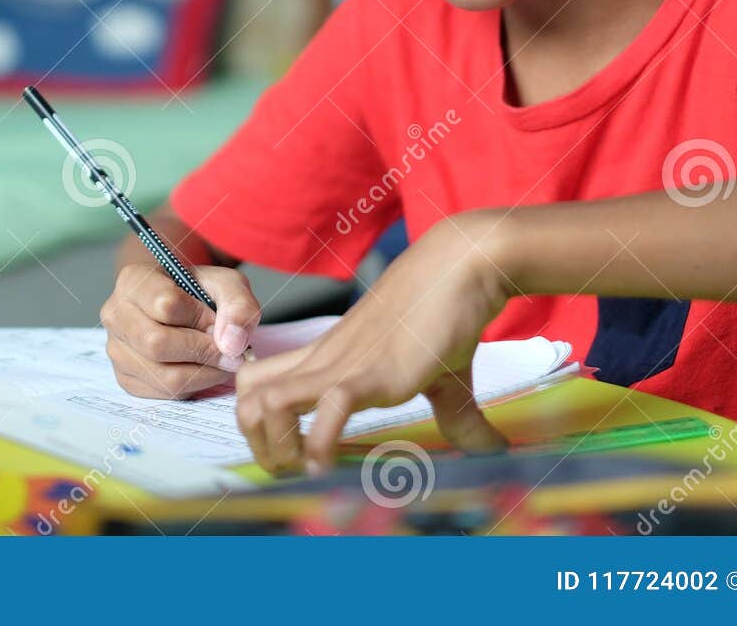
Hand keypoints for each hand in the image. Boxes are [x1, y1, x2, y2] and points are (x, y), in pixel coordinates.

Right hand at [101, 263, 260, 398]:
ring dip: (203, 374)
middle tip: (231, 353)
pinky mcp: (125, 377)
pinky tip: (203, 369)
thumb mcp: (226, 284)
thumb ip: (238, 305)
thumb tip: (232, 344)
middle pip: (157, 344)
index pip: (167, 305)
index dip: (202, 319)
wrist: (178, 303)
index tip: (220, 323)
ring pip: (161, 375)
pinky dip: (192, 386)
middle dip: (203, 352)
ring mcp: (116, 349)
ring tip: (221, 361)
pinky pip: (162, 393)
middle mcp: (115, 314)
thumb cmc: (199, 291)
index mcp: (133, 280)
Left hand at [234, 211, 514, 473]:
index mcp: (328, 357)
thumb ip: (454, 414)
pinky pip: (328, 409)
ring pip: (266, 404)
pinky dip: (319, 445)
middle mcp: (324, 360)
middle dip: (257, 445)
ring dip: (276, 447)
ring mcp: (344, 365)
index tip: (285, 456)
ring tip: (306, 469)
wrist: (461, 265)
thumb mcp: (443, 374)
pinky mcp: (373, 372)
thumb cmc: (447, 310)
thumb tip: (491, 447)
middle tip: (292, 470)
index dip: (257, 424)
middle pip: (245, 396)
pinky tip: (331, 464)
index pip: (256, 381)